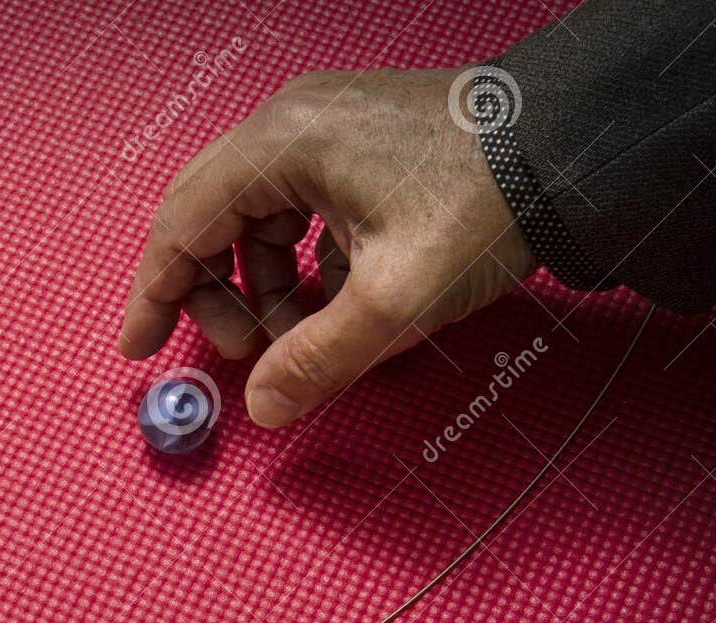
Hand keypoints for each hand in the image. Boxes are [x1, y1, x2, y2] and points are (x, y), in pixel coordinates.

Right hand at [118, 68, 538, 427]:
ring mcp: (326, 126)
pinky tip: (341, 300)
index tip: (140, 346)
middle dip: (214, 294)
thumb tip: (264, 406)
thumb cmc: (488, 197)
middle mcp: (293, 123)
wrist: (575, 143)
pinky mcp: (359, 141)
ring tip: (303, 336)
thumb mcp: (397, 297)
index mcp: (282, 143)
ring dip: (265, 285)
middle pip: (210, 217)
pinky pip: (300, 207)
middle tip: (240, 352)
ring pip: (257, 216)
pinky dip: (304, 261)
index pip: (181, 222)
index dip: (155, 293)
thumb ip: (318, 358)